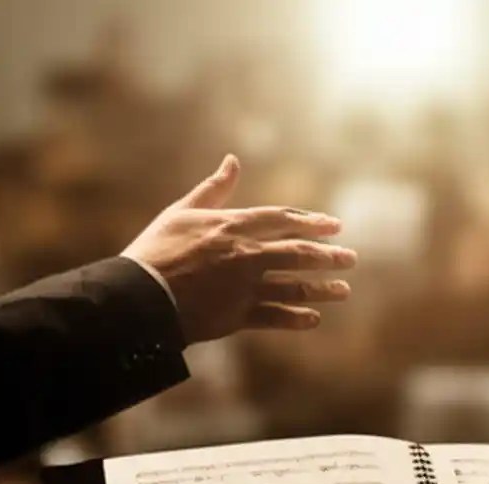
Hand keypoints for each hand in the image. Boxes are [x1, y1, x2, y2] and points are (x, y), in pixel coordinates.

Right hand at [122, 154, 356, 344]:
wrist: (137, 296)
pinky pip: (276, 317)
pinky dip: (297, 318)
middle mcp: (245, 255)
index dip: (312, 222)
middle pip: (298, 253)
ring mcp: (244, 287)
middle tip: (351, 258)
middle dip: (329, 256)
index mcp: (233, 226)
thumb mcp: (182, 211)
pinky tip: (314, 318)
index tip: (335, 226)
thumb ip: (214, 188)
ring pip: (294, 286)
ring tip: (344, 290)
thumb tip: (233, 160)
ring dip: (323, 289)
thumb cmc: (155, 249)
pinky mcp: (237, 316)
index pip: (283, 220)